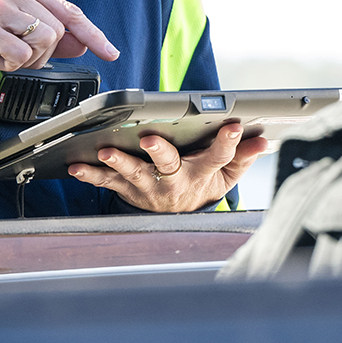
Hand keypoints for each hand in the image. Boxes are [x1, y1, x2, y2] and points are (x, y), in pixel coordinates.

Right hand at [0, 0, 119, 70]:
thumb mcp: (25, 28)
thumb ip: (55, 36)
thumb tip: (83, 44)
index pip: (69, 11)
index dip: (91, 33)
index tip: (111, 53)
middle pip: (55, 31)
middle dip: (43, 52)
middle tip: (20, 53)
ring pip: (41, 41)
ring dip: (27, 59)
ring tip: (8, 53)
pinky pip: (19, 55)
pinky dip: (11, 64)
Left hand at [67, 123, 267, 211]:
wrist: (177, 216)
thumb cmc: (202, 184)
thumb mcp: (228, 176)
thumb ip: (244, 156)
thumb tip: (264, 141)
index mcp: (201, 174)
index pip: (218, 156)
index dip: (228, 143)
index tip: (234, 126)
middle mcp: (173, 181)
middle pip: (168, 164)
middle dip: (159, 151)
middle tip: (149, 139)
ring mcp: (147, 186)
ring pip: (133, 172)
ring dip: (118, 162)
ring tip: (105, 152)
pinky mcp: (127, 188)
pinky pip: (107, 181)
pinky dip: (91, 174)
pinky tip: (77, 165)